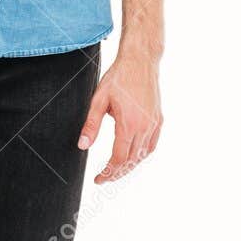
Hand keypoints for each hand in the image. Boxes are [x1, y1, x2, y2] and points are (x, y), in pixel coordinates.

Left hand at [78, 49, 162, 183]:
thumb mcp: (99, 100)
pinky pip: (152, 145)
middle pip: (131, 160)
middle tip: (104, 179)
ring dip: (130, 166)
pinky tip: (134, 157)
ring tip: (117, 171)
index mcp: (129, 124)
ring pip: (143, 155)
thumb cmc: (118, 77)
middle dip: (117, 173)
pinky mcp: (158, 119)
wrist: (140, 61)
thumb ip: (91, 125)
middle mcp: (144, 127)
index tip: (98, 180)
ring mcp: (154, 124)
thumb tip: (82, 146)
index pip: (118, 158)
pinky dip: (142, 155)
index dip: (107, 173)